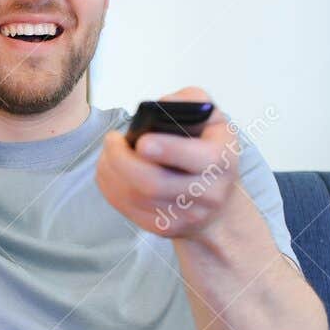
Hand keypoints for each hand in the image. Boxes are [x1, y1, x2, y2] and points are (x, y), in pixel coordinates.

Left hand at [96, 87, 243, 240]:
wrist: (218, 200)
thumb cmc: (209, 149)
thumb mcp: (212, 118)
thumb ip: (192, 102)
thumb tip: (161, 105)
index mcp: (222, 160)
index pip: (197, 159)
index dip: (166, 150)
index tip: (142, 141)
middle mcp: (209, 193)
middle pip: (154, 184)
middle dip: (123, 161)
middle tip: (112, 141)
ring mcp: (186, 216)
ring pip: (136, 198)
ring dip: (112, 172)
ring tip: (107, 153)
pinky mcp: (165, 228)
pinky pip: (128, 210)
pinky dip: (111, 188)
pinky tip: (109, 171)